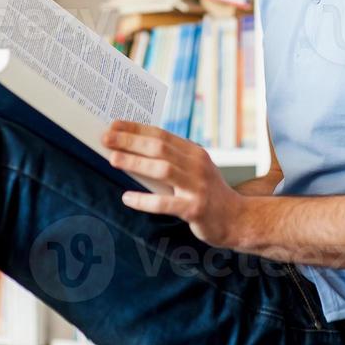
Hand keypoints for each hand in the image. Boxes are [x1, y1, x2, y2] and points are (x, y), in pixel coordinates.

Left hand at [101, 121, 242, 247]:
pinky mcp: (196, 209)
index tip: (114, 124)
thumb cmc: (209, 195)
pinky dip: (145, 200)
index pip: (161, 134)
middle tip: (106, 138)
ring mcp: (198, 187)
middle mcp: (197, 165)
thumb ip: (172, 161)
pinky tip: (127, 198)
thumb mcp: (195, 171)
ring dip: (136, 162)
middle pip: (159, 147)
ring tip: (113, 159)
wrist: (238, 219)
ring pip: (163, 169)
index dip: (136, 128)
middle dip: (130, 140)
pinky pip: (166, 203)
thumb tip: (133, 152)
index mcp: (195, 152)